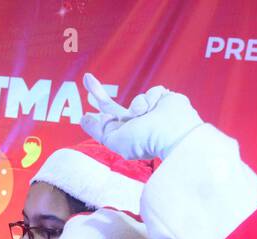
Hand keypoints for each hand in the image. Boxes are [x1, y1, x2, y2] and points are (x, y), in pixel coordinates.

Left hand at [81, 75, 201, 160]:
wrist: (172, 132)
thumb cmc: (144, 141)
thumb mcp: (114, 139)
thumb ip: (98, 129)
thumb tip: (84, 118)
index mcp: (125, 135)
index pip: (106, 123)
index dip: (95, 117)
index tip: (85, 111)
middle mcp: (136, 124)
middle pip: (112, 106)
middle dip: (98, 92)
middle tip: (86, 78)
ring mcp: (150, 111)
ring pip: (135, 100)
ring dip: (138, 105)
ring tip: (146, 115)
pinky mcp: (163, 99)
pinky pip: (152, 92)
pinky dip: (152, 98)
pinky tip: (158, 107)